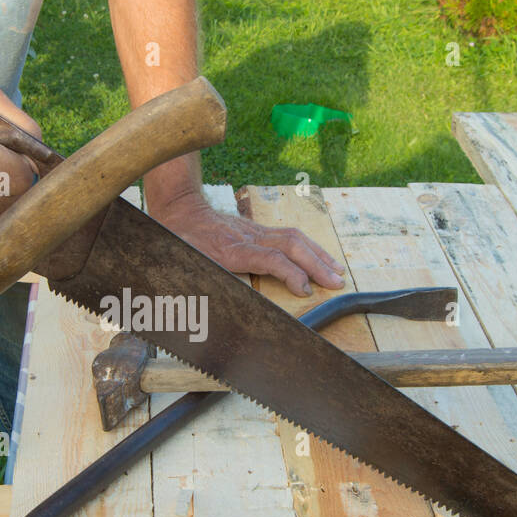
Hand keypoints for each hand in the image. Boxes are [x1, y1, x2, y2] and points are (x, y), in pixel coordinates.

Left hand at [156, 191, 345, 296]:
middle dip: (316, 265)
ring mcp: (255, 231)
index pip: (270, 259)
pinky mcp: (257, 229)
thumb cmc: (180, 240)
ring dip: (318, 255)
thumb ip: (197, 283)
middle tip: (335, 284)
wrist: (179, 209)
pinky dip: (309, 247)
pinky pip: (289, 235)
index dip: (290, 274)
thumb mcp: (183, 264)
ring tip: (337, 271)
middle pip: (291, 245)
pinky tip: (320, 257)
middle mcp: (248, 238)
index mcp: (231, 250)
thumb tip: (200, 307)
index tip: (305, 290)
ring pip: (294, 237)